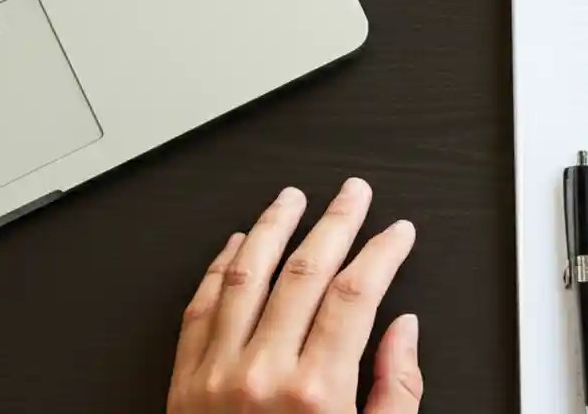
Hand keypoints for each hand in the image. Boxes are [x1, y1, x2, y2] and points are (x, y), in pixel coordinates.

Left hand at [168, 179, 421, 413]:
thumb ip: (396, 392)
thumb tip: (403, 332)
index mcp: (317, 393)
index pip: (357, 293)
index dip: (382, 252)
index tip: (397, 233)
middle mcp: (263, 376)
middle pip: (305, 270)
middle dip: (336, 221)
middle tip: (354, 193)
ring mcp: (217, 375)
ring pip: (246, 274)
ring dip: (272, 226)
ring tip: (292, 198)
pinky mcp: (183, 384)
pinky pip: (200, 307)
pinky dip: (219, 268)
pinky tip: (235, 245)